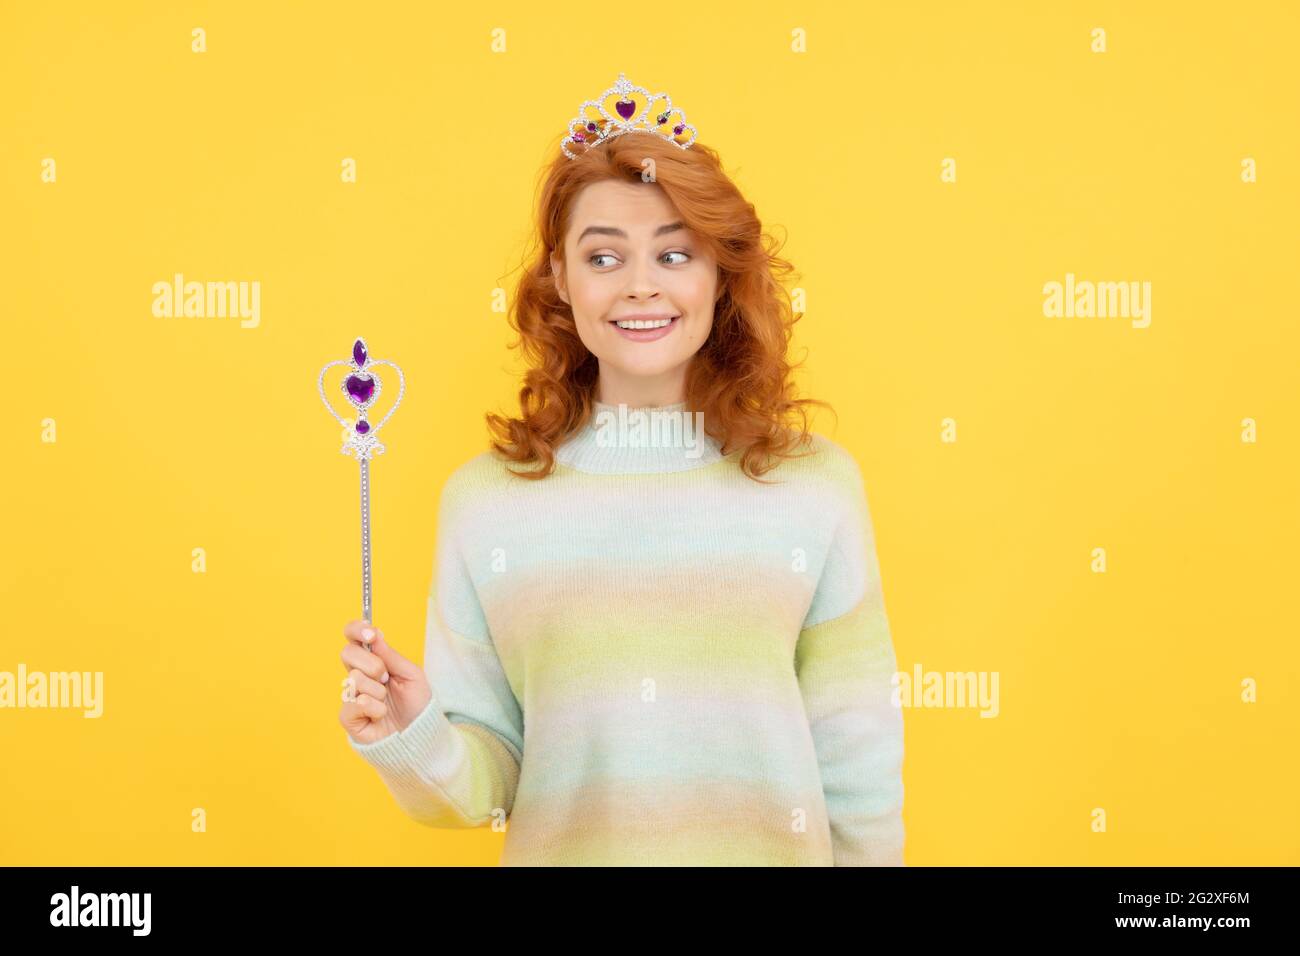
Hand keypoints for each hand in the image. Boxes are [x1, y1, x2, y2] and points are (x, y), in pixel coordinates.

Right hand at [338, 619, 432, 744]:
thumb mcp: (411, 674)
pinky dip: (374, 708)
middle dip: (372, 664)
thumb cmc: (416, 704)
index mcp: (373, 661)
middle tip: (386, 678)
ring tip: (387, 702)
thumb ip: (391, 655)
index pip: (353, 638)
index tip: (370, 633)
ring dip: (378, 691)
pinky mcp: (348, 718)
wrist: (419, 736)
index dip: (356, 630)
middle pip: (347, 653)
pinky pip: (354, 703)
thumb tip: (374, 635)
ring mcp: (351, 696)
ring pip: (354, 679)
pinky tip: (380, 716)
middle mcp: (358, 676)